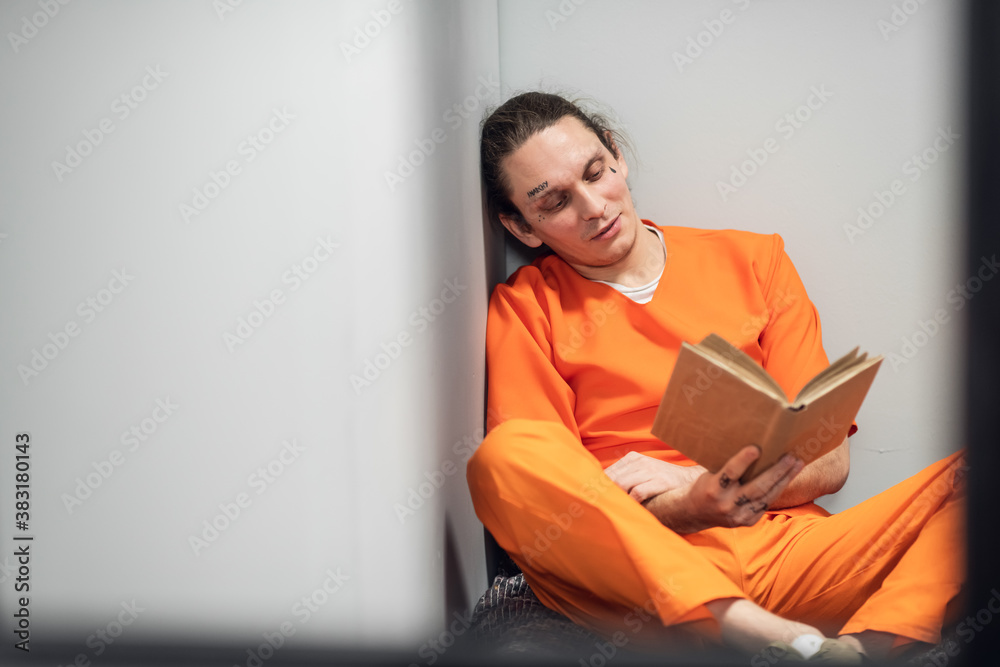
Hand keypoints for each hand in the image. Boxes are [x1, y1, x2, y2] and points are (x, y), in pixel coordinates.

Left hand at [604, 451, 705, 502]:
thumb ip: (625, 477)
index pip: (609, 472)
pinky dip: (631, 502)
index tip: (593, 498)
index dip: (599, 486)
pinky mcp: (660, 482)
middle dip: (605, 492)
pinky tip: (630, 509)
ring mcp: (650, 471)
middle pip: (613, 478)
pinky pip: (638, 493)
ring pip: (622, 484)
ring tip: (612, 509)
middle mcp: (639, 462)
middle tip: (599, 506)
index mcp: (632, 458)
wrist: (690, 480)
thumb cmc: (662, 479)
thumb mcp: (643, 471)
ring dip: (617, 498)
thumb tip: (603, 489)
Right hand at [645, 446, 803, 533]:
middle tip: (790, 457)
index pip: (731, 472)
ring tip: (797, 465)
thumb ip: (728, 466)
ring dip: (784, 480)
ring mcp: (738, 515)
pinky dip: (778, 490)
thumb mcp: (709, 474)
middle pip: (756, 487)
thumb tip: (753, 447)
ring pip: (766, 497)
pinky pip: (766, 504)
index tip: (756, 448)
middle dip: (776, 471)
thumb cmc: (704, 486)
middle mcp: (726, 504)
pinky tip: (787, 478)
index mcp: (713, 489)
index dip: (743, 460)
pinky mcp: (747, 521)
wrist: (694, 513)